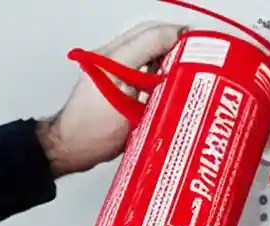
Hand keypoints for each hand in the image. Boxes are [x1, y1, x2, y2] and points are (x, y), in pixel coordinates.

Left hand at [37, 22, 185, 177]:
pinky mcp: (109, 73)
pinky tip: (168, 75)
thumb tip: (183, 75)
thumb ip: (158, 92)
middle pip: (151, 34)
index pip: (155, 36)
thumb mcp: (133, 115)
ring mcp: (107, 63)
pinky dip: (155, 60)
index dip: (181, 38)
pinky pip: (137, 56)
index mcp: (114, 61)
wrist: (69, 146)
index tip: (201, 47)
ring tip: (187, 63)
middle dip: (177, 40)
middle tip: (199, 52)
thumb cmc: (92, 136)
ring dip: (166, 49)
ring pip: (144, 43)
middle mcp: (109, 56)